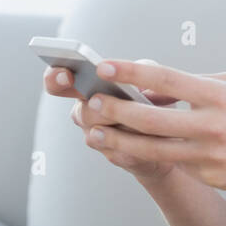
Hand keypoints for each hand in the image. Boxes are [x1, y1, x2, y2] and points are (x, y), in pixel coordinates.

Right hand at [43, 59, 181, 182]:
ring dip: (118, 124)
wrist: (170, 132)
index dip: (55, 78)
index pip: (57, 82)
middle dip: (96, 106)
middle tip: (102, 98)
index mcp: (88, 87)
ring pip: (97, 134)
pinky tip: (146, 137)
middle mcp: (86, 113)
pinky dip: (134, 144)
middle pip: (81, 112)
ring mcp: (97, 137)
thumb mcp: (151, 74)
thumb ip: (141, 70)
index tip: (67, 75)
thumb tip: (134, 78)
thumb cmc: (154, 96)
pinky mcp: (116, 155)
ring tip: (135, 115)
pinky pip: (119, 153)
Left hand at [76, 59, 225, 194]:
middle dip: (117, 111)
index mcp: (218, 95)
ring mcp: (210, 155)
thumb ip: (191, 85)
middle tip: (92, 103)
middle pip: (153, 119)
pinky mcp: (209, 177)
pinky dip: (149, 155)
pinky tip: (127, 149)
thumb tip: (150, 89)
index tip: (106, 65)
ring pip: (153, 149)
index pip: (168, 79)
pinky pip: (173, 163)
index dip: (134, 72)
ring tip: (95, 134)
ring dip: (120, 141)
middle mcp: (212, 126)